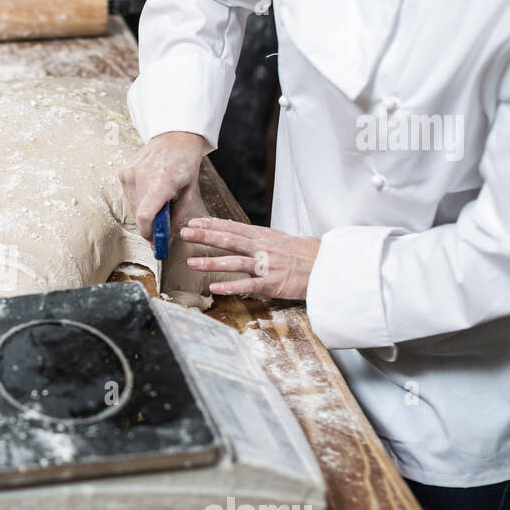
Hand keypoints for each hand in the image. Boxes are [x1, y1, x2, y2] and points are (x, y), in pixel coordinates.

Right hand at [117, 131, 206, 245]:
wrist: (175, 137)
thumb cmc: (185, 163)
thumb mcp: (189, 193)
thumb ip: (176, 217)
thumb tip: (166, 238)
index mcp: (160, 182)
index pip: (144, 217)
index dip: (149, 233)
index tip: (155, 241)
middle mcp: (140, 177)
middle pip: (138, 215)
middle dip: (149, 224)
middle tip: (162, 221)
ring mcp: (129, 174)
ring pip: (132, 208)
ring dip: (144, 211)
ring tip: (158, 198)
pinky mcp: (123, 173)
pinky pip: (129, 197)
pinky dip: (139, 199)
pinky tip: (150, 189)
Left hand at [181, 218, 320, 299]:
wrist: (326, 266)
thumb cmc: (301, 255)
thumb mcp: (278, 240)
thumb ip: (256, 240)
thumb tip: (235, 237)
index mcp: (262, 236)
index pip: (232, 227)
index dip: (212, 224)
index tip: (193, 221)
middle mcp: (262, 248)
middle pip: (229, 239)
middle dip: (205, 236)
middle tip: (184, 233)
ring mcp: (266, 265)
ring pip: (234, 262)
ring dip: (211, 262)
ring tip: (191, 262)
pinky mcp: (271, 283)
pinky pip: (247, 285)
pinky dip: (230, 286)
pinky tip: (214, 288)